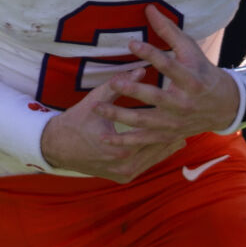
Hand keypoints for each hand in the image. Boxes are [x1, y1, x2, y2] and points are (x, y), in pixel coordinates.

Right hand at [39, 80, 182, 183]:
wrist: (57, 147)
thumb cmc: (76, 122)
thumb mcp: (96, 101)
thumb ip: (119, 85)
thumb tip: (141, 68)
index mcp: (122, 148)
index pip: (154, 133)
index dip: (170, 122)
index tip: (182, 112)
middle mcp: (126, 165)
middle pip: (158, 149)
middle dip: (172, 135)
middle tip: (189, 123)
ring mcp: (124, 174)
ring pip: (154, 160)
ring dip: (166, 147)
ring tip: (181, 134)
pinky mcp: (122, 178)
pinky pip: (145, 167)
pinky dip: (154, 156)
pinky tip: (164, 147)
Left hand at [96, 6, 242, 141]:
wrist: (223, 106)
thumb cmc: (203, 72)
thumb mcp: (190, 50)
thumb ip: (169, 31)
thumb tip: (149, 8)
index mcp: (191, 80)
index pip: (169, 65)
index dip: (151, 54)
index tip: (132, 44)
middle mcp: (183, 103)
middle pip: (156, 97)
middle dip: (134, 90)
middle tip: (113, 81)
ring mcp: (175, 122)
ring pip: (145, 121)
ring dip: (121, 116)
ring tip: (98, 107)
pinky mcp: (167, 135)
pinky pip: (143, 140)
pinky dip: (124, 141)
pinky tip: (104, 138)